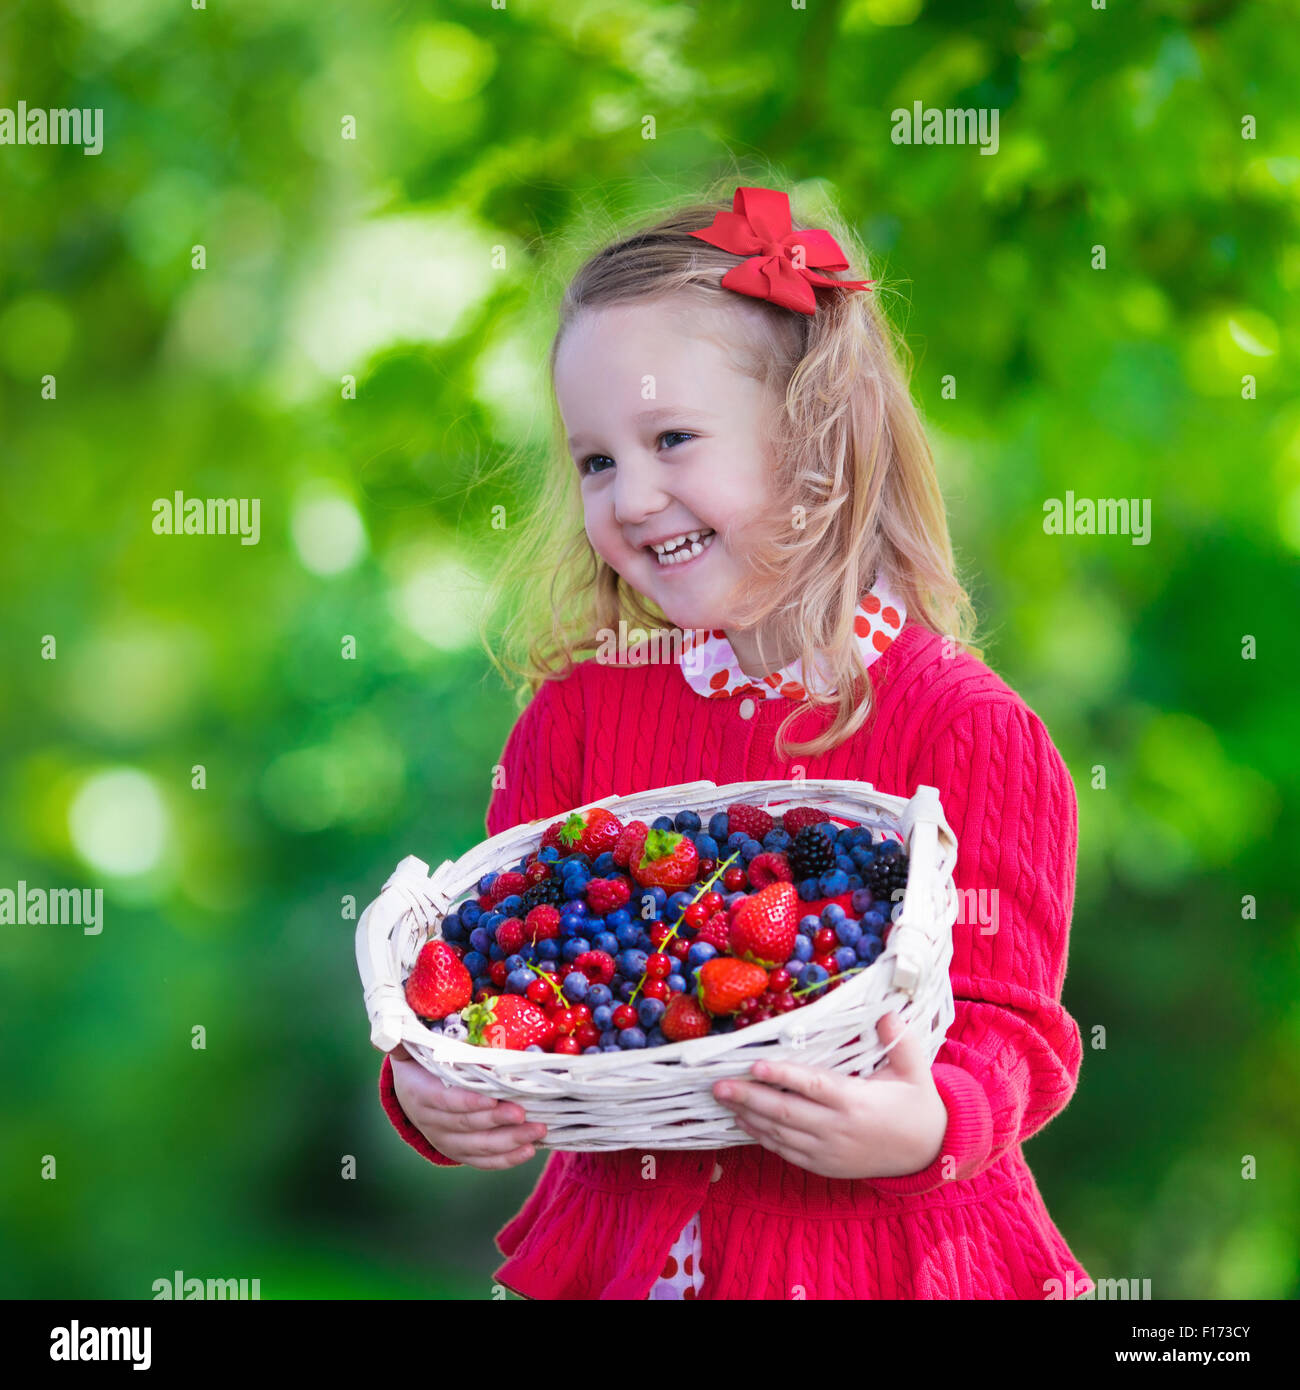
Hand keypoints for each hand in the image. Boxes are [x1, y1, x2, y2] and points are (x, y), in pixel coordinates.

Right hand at [385, 1041, 547, 1169]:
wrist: (412, 1093)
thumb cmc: (421, 1064)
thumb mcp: (411, 1049)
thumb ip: (405, 1039)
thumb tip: (393, 1031)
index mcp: (420, 1094)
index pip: (443, 1101)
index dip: (467, 1102)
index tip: (493, 1097)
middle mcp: (431, 1122)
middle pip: (465, 1125)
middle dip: (496, 1120)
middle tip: (523, 1113)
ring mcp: (445, 1140)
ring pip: (477, 1146)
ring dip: (509, 1141)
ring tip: (537, 1131)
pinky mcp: (459, 1153)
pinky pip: (482, 1161)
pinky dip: (506, 1159)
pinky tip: (528, 1151)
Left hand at [711, 1012, 949, 1180]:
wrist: (927, 1152)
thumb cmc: (917, 1104)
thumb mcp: (915, 1070)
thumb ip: (899, 1039)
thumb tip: (885, 1012)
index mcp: (857, 1102)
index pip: (814, 1086)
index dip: (783, 1076)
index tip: (755, 1065)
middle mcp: (838, 1129)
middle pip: (787, 1113)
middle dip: (749, 1098)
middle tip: (718, 1086)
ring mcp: (829, 1152)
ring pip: (780, 1134)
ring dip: (748, 1117)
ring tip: (723, 1100)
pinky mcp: (824, 1165)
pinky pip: (786, 1152)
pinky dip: (762, 1138)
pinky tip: (744, 1122)